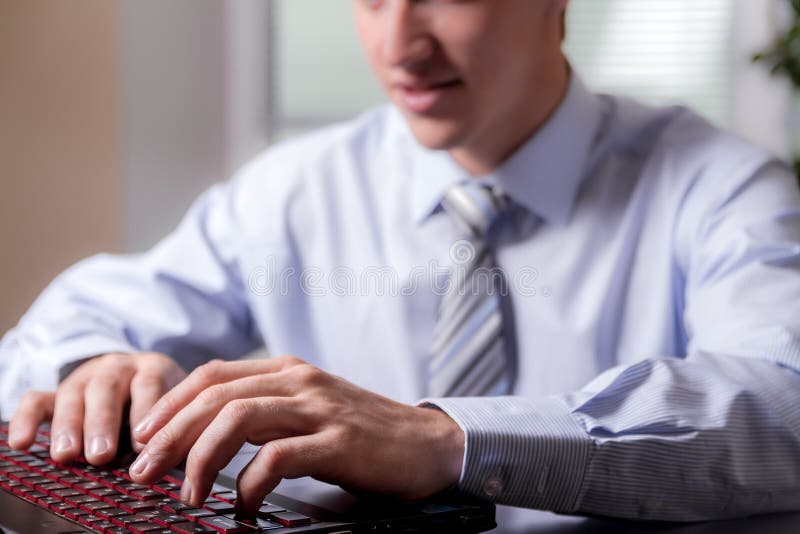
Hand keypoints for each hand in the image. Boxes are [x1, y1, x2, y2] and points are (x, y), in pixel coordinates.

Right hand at [7, 352, 186, 464]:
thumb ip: (176, 428)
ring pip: (74, 394)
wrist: (143, 379)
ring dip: (69, 427)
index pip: (149, 383)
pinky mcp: (59, 391)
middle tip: (102, 455)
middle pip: (107, 389)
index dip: (146, 412)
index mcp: (153, 367)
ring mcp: (86, 376)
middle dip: (102, 423)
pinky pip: (37, 400)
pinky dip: (26, 419)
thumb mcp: (177, 408)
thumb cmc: (166, 404)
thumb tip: (181, 460)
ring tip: (67, 456)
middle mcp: (118, 366)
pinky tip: (21, 442)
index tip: (144, 444)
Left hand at [128, 356, 464, 514]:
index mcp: (288, 370)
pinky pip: (277, 457)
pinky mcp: (337, 441)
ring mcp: (319, 408)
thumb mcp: (308, 410)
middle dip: (170, 434)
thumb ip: (265, 411)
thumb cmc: (362, 433)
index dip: (171, 403)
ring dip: (201, 457)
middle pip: (216, 395)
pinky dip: (249, 483)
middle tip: (144, 470)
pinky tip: (244, 504)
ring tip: (186, 493)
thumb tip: (206, 433)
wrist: (426, 443)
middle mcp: (299, 381)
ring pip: (239, 418)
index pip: (213, 375)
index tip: (144, 436)